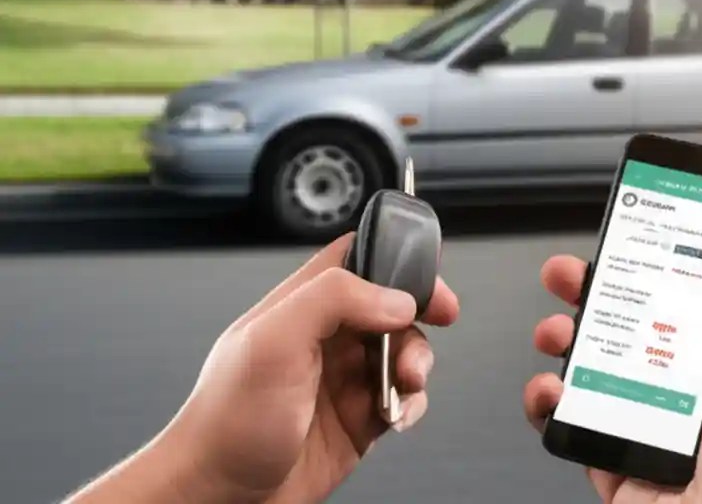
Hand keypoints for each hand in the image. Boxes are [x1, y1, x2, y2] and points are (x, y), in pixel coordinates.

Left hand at [70, 233, 459, 503]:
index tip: (424, 275)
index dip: (395, 258)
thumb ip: (334, 300)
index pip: (356, 258)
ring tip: (404, 382)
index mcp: (302, 305)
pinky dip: (412, 404)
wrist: (222, 495)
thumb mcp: (274, 342)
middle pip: (392, 304)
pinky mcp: (360, 418)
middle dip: (421, 311)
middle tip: (442, 316)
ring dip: (417, 363)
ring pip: (404, 351)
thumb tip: (395, 298)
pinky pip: (405, 399)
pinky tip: (395, 415)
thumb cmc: (227, 422)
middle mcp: (326, 337)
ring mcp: (344, 378)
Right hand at [523, 251, 701, 503]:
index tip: (632, 238)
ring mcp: (648, 422)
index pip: (691, 300)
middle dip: (594, 293)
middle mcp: (689, 390)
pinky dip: (548, 402)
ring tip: (554, 333)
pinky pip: (572, 420)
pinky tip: (550, 390)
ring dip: (564, 339)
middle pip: (632, 323)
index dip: (659, 265)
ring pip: (595, 365)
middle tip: (569, 275)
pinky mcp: (615, 457)